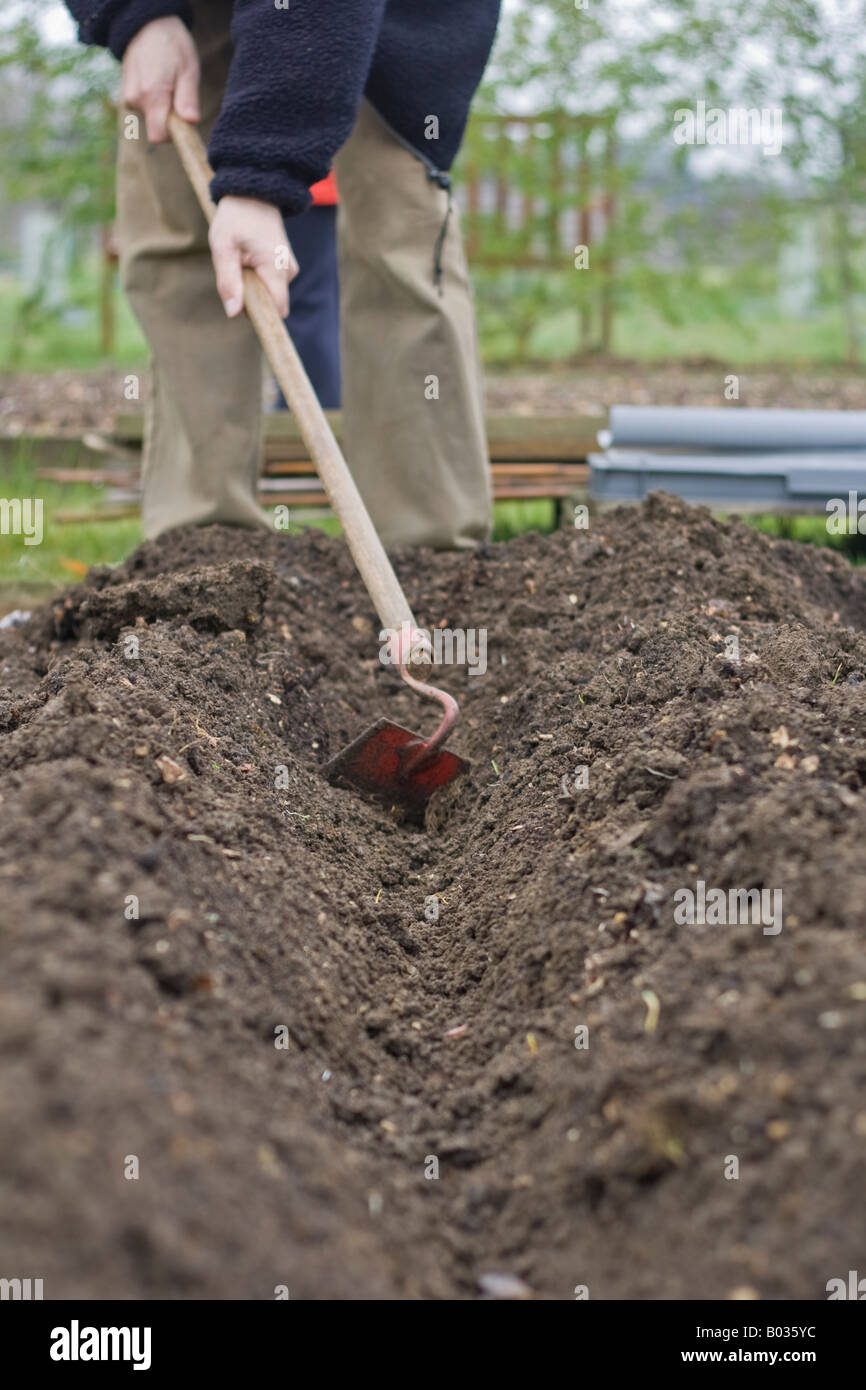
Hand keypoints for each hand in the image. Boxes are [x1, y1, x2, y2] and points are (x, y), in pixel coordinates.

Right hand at [121, 16, 199, 142]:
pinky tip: (156, 81)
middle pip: (156, 128)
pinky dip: (152, 100)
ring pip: (150, 117)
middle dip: (169, 119)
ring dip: (161, 108)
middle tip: (178, 93)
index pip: (158, 136)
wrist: (147, 24)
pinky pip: (143, 107)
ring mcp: (128, 96)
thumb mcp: (188, 69)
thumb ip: (188, 98)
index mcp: (152, 95)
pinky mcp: (126, 93)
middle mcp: (136, 99)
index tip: (184, 121)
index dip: (173, 134)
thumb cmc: (172, 45)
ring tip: (166, 82)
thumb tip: (190, 121)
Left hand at [209, 197, 297, 318]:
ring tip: (241, 261)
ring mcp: (289, 269)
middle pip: (271, 305)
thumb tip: (234, 313)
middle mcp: (289, 272)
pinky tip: (249, 259)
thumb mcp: (223, 247)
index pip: (277, 310)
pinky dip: (257, 279)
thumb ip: (228, 281)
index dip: (259, 314)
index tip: (241, 304)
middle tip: (236, 272)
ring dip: (252, 287)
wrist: (253, 192)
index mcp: (276, 268)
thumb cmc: (235, 218)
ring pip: (269, 295)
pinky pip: (270, 285)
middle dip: (251, 299)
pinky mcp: (286, 267)